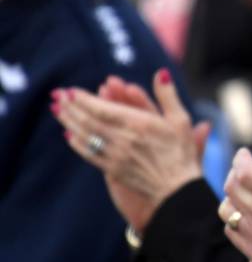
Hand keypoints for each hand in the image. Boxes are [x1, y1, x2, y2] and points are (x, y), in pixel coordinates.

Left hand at [53, 69, 208, 232]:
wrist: (178, 188)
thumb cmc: (182, 153)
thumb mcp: (181, 120)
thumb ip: (167, 95)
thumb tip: (160, 73)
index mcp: (138, 124)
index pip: (102, 109)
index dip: (83, 99)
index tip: (71, 91)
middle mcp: (123, 139)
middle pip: (88, 121)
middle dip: (71, 107)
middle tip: (58, 96)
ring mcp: (115, 155)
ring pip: (85, 136)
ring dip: (70, 122)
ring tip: (59, 111)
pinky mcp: (113, 169)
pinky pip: (90, 155)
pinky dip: (77, 144)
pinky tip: (71, 136)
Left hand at [221, 119, 251, 261]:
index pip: (245, 171)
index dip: (241, 158)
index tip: (245, 153)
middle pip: (233, 189)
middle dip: (236, 173)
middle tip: (245, 168)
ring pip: (228, 212)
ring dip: (233, 197)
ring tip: (246, 191)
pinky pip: (233, 233)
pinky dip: (236, 219)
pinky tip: (249, 213)